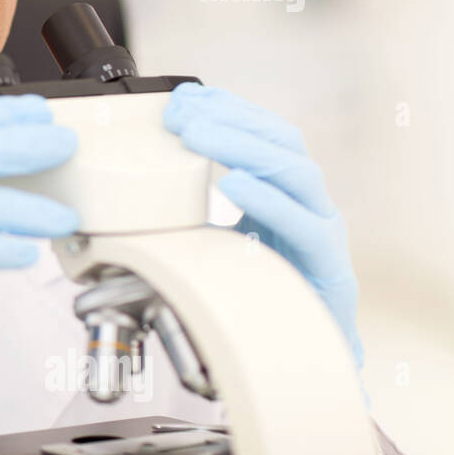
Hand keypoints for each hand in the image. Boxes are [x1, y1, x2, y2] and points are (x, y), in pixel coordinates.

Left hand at [163, 82, 363, 369]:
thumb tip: (124, 201)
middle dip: (229, 119)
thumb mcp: (212, 246)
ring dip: (241, 146)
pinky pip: (304, 224)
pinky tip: (233, 183)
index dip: (230, 109)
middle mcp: (311, 205)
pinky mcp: (329, 267)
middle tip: (181, 111)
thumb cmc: (255, 299)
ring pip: (294, 173)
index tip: (186, 96)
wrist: (299, 358)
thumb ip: (187, 219)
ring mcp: (324, 233)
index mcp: (288, 194)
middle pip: (281, 143)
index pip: (266, 134)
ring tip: (197, 134)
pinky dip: (267, 199)